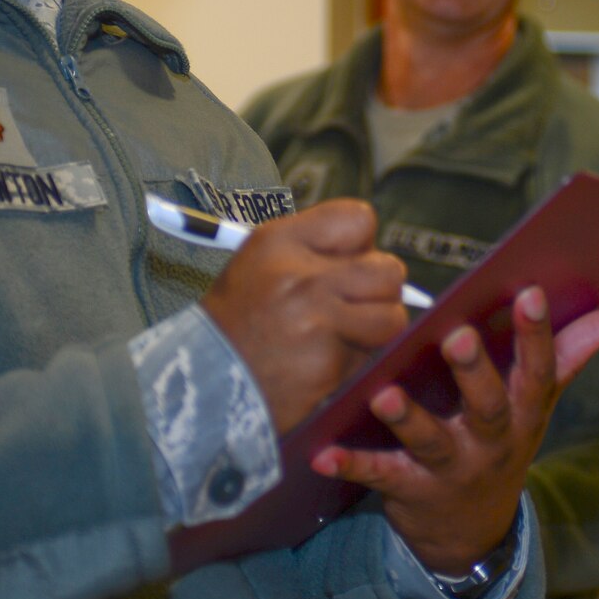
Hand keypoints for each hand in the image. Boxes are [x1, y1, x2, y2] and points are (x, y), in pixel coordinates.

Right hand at [199, 200, 409, 432]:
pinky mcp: (328, 364)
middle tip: (354, 303)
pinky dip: (355, 359)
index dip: (362, 244)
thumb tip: (374, 255)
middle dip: (379, 289)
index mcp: (281, 242)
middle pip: (387, 270)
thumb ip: (317, 250)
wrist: (206, 379)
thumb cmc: (240, 319)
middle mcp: (302, 277)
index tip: (348, 262)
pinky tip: (325, 360)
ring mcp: (317, 322)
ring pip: (392, 315)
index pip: (359, 219)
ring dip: (377, 327)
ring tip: (346, 333)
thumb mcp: (263, 261)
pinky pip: (370, 355)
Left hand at [310, 286, 598, 573]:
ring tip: (382, 392)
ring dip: (407, 418)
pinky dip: (351, 465)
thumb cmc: (501, 445)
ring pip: (431, 442)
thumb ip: (565, 359)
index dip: (536, 334)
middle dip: (473, 371)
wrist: (470, 534)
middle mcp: (492, 443)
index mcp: (524, 416)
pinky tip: (321, 453)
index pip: (537, 372)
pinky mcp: (409, 491)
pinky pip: (379, 477)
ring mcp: (451, 470)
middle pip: (487, 406)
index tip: (529, 291)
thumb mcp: (536, 409)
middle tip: (455, 334)